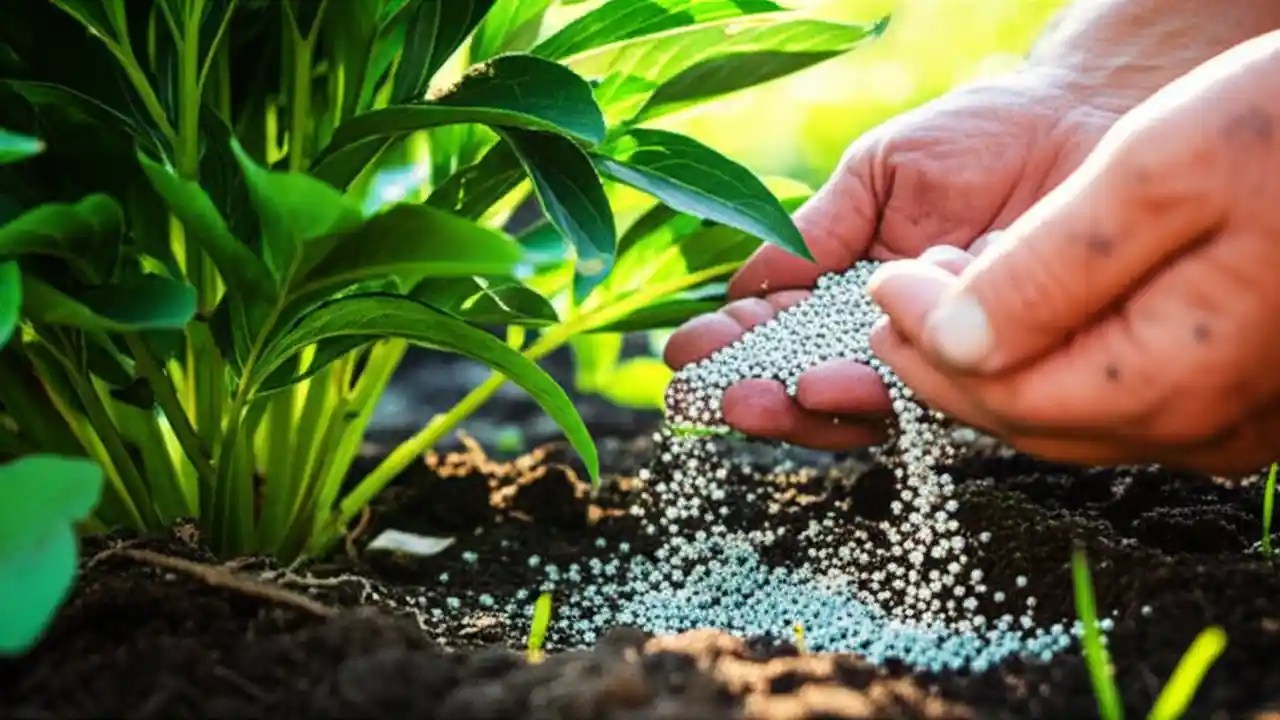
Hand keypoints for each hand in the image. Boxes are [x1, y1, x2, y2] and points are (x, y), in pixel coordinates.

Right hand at [663, 70, 1124, 448]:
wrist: (1089, 122)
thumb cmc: (982, 137)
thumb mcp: (878, 174)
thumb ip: (817, 233)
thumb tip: (742, 285)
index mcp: (848, 291)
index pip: (776, 333)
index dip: (729, 348)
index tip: (683, 356)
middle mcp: (888, 335)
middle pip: (807, 384)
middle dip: (754, 391)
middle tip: (711, 395)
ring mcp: (940, 359)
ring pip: (861, 404)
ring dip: (802, 405)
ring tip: (759, 396)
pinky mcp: (996, 372)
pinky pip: (932, 393)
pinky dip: (876, 390)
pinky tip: (832, 380)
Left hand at [867, 32, 1279, 475]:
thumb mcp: (1158, 174)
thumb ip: (1044, 273)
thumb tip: (947, 342)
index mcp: (1170, 381)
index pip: (998, 392)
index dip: (924, 342)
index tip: (884, 284)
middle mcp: (1200, 427)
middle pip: (1027, 418)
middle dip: (946, 363)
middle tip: (895, 306)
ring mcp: (1229, 423)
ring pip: (1070, 415)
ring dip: (997, 362)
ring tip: (951, 296)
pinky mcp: (1245, 400)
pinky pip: (1122, 401)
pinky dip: (1058, 361)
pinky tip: (1036, 308)